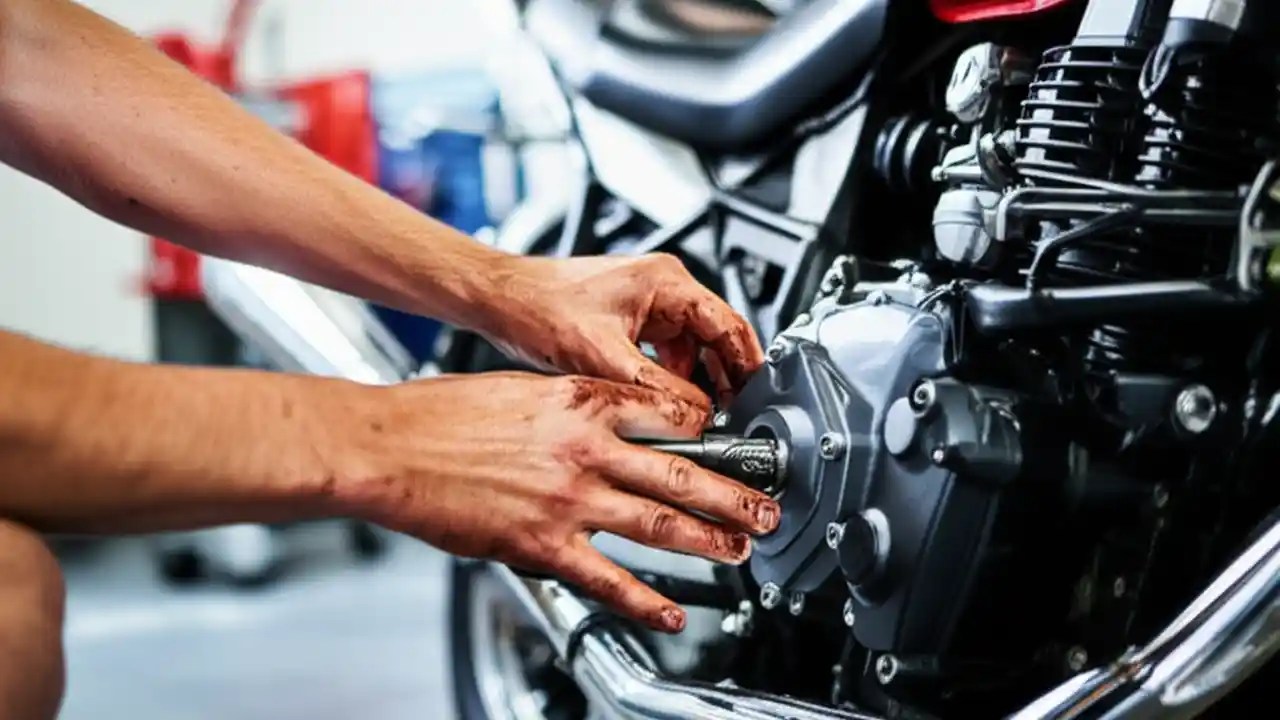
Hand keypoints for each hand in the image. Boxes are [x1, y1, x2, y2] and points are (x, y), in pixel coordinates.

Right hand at [333, 372, 780, 632]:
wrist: (392, 445)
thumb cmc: (444, 414)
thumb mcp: (523, 388)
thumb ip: (575, 405)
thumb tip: (611, 419)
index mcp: (581, 401)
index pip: (668, 416)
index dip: (711, 433)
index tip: (733, 446)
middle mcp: (585, 448)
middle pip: (682, 473)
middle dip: (734, 494)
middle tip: (766, 508)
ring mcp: (567, 499)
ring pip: (659, 523)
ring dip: (709, 540)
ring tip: (739, 549)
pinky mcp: (542, 545)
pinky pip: (610, 578)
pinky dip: (648, 599)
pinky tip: (672, 611)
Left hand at [477, 254, 764, 409]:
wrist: (499, 300)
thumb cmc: (538, 308)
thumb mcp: (604, 356)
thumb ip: (656, 388)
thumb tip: (694, 414)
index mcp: (666, 282)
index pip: (729, 324)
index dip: (747, 364)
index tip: (756, 396)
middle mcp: (662, 287)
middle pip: (716, 335)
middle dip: (726, 376)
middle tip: (733, 414)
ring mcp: (646, 302)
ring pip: (692, 346)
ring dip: (699, 379)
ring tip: (703, 415)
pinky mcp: (630, 318)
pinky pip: (667, 351)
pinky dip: (674, 376)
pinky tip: (668, 403)